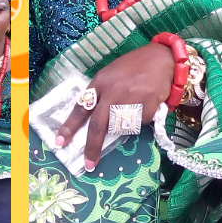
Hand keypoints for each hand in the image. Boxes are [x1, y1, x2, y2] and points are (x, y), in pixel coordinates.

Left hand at [54, 42, 173, 170]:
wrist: (162, 59)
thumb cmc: (135, 67)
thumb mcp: (112, 74)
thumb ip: (103, 93)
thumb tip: (97, 121)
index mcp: (100, 81)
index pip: (81, 107)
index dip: (69, 126)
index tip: (60, 142)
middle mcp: (112, 92)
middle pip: (98, 125)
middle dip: (92, 147)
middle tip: (89, 163)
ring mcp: (129, 101)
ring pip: (120, 127)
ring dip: (126, 124)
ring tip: (135, 105)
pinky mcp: (145, 108)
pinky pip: (139, 124)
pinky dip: (141, 118)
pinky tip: (147, 103)